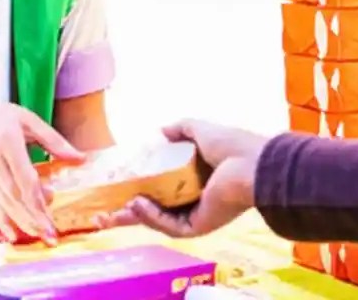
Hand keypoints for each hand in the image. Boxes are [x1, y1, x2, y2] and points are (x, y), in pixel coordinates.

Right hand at [0, 104, 84, 243]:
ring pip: (2, 202)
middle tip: (50, 234)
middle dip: (32, 216)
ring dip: (21, 221)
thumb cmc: (3, 119)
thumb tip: (81, 158)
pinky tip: (13, 235)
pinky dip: (1, 221)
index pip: (23, 175)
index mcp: (7, 141)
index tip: (52, 212)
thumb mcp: (29, 120)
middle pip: (13, 193)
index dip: (37, 197)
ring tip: (39, 235)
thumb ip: (54, 140)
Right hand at [97, 119, 267, 237]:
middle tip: (106, 212)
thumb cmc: (231, 145)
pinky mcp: (198, 227)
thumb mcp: (200, 130)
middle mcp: (196, 199)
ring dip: (137, 214)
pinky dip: (151, 217)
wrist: (251, 165)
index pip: (164, 188)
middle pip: (156, 209)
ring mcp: (197, 216)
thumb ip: (181, 128)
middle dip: (130, 211)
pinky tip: (137, 204)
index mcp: (197, 179)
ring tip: (118, 207)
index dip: (140, 187)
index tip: (118, 186)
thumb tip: (160, 131)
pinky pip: (170, 225)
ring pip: (159, 220)